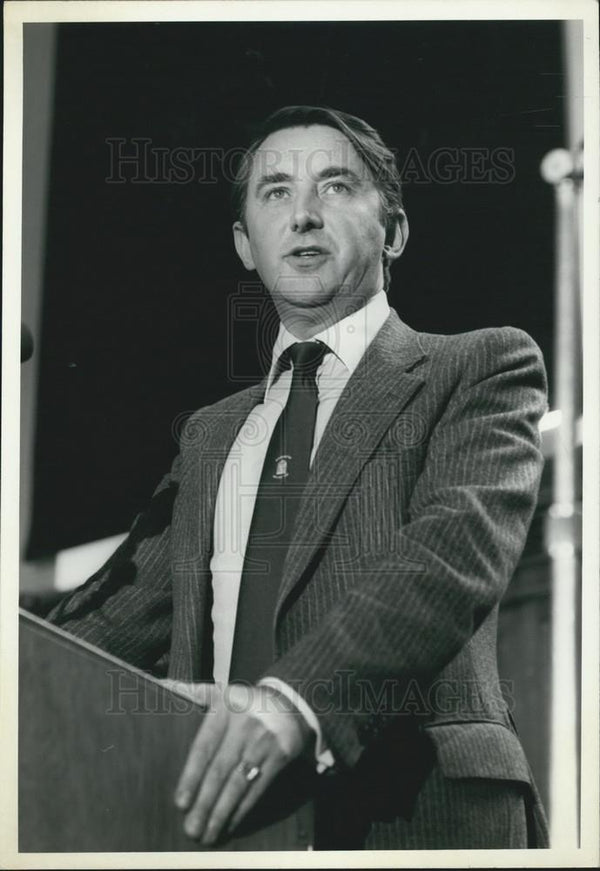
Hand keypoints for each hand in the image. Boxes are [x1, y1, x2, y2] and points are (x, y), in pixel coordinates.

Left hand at [162, 681, 311, 844]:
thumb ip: (195, 692)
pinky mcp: (281, 756)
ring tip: (208, 834)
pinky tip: (230, 823)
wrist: (290, 702)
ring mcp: (264, 741)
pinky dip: (243, 809)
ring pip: (239, 783)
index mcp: (226, 709)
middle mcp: (245, 725)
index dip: (191, 776)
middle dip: (205, 802)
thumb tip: (168, 686)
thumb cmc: (246, 703)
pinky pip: (259, 787)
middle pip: (220, 770)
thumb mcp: (223, 692)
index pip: (204, 747)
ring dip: (222, 812)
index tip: (181, 802)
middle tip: (190, 829)